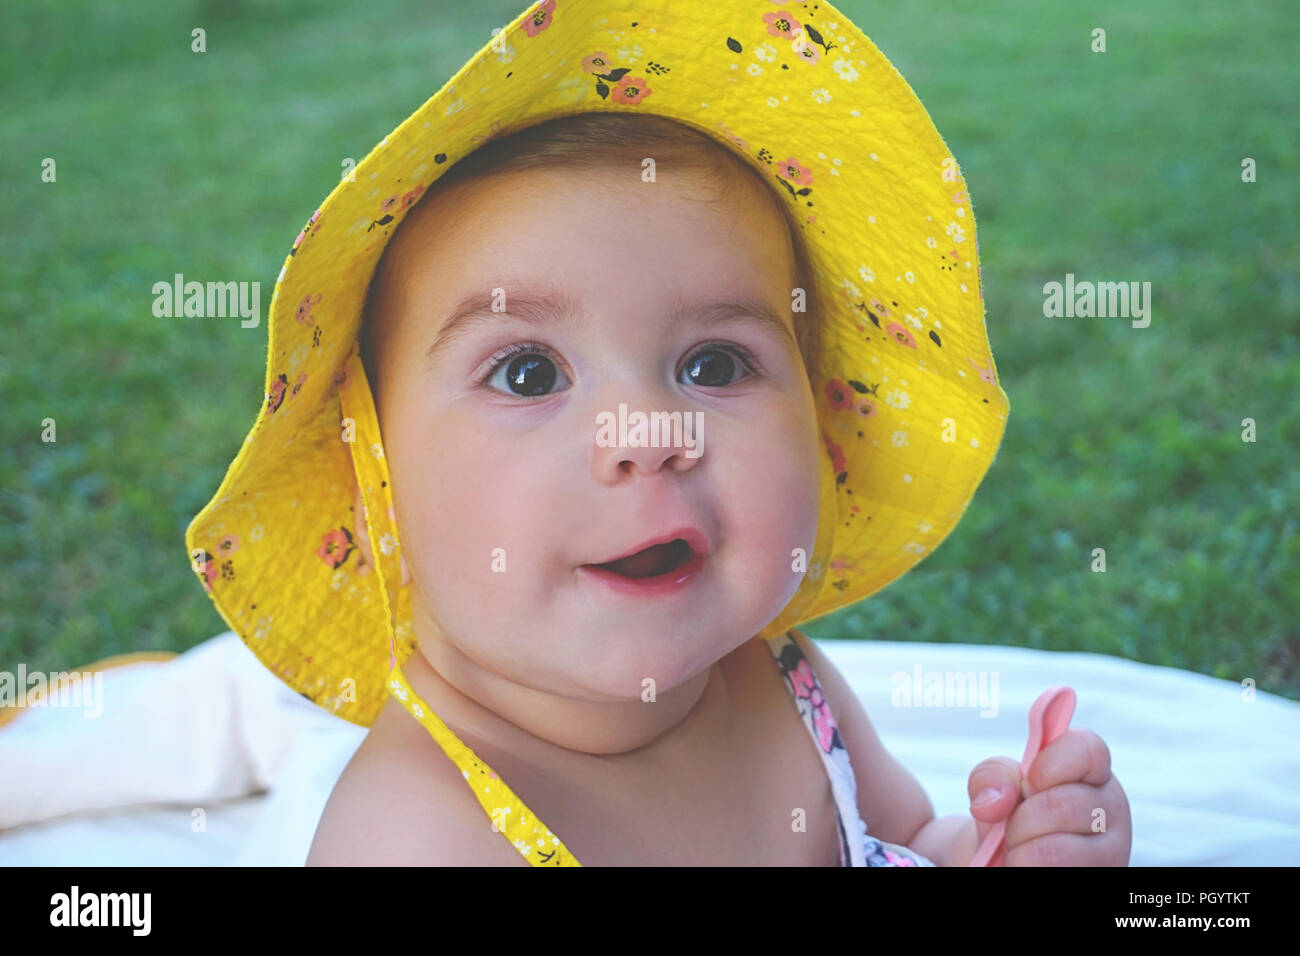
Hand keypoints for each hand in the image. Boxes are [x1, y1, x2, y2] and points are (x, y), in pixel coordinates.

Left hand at [967, 729, 1131, 864]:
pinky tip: (1027, 866)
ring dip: (1021, 852)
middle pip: (1064, 804)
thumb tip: (995, 801)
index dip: (1048, 766)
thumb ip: (993, 777)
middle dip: (1021, 819)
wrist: (1006, 861)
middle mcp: (1110, 811)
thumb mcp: (997, 789)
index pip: (1088, 750)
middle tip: (1012, 830)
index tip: (1026, 785)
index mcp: (1090, 775)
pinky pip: (1055, 873)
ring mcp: (1112, 852)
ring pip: (1057, 850)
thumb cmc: (1009, 819)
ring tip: (1018, 854)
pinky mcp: (1103, 874)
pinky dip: (1025, 868)